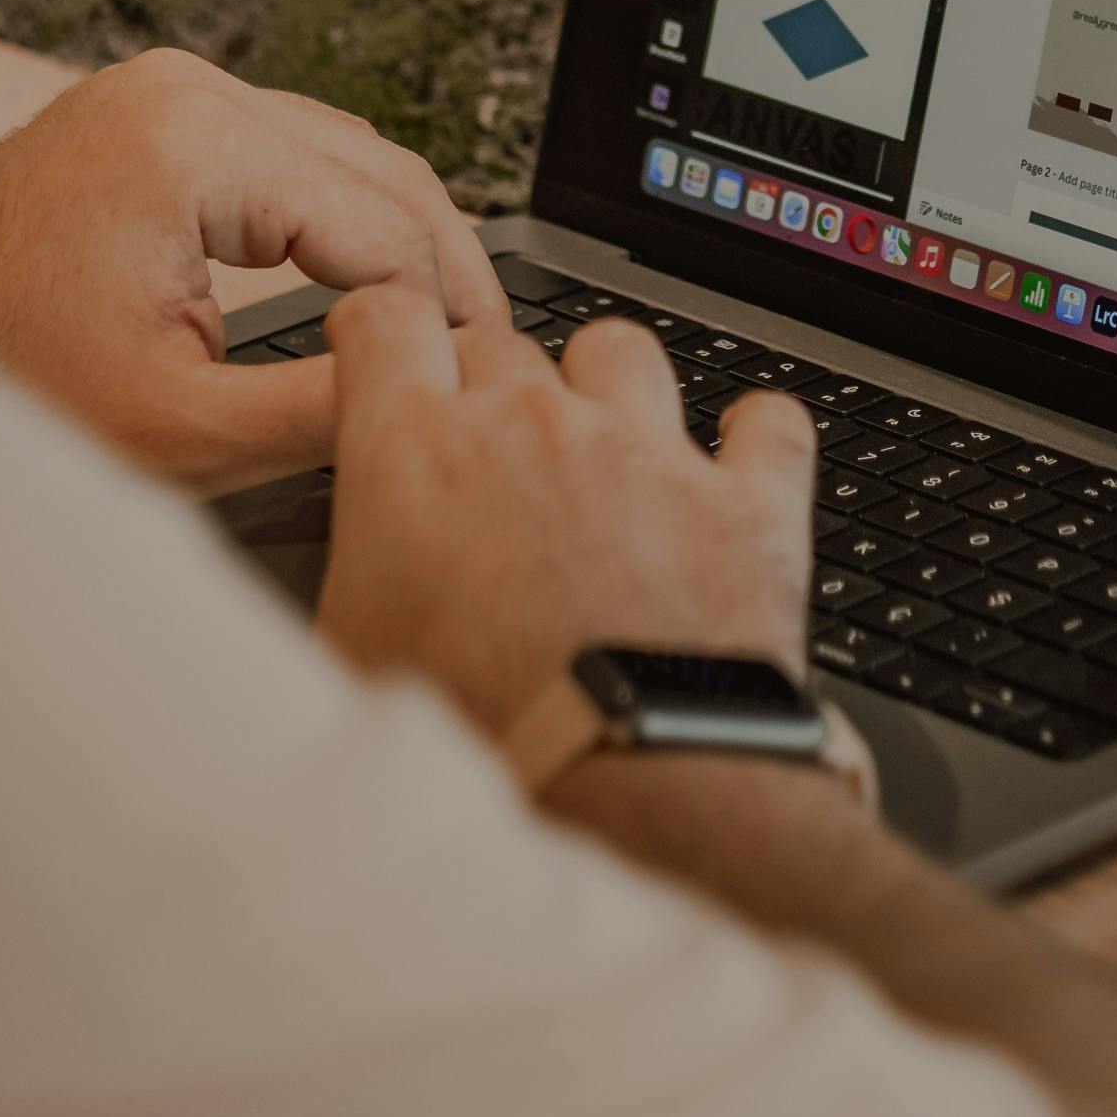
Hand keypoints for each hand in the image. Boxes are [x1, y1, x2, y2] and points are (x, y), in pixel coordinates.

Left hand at [0, 50, 504, 494]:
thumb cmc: (5, 389)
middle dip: (446, 269)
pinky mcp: (156, 111)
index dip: (449, 317)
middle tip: (491, 359)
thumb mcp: (177, 433)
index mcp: (196, 143)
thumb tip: (436, 396)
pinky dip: (339, 215)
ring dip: (400, 239)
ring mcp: (169, 90)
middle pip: (384, 171)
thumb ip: (324, 411)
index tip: (480, 388)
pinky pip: (291, 152)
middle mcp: (188, 89)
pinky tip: (368, 284)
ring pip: (347, 155)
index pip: (386, 228)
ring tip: (439, 332)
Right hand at [318, 278, 814, 742]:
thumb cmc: (478, 744)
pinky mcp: (746, 499)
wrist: (621, 799)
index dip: (388, 335)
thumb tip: (348, 559)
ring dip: (612, 391)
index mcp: (419, 454)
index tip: (396, 362)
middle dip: (493, 390)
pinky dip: (757, 442)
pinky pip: (768, 422)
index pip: (388, 317)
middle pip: (502, 343)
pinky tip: (741, 474)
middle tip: (495, 466)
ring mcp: (646, 451)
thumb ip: (350, 568)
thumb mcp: (351, 659)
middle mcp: (534, 426)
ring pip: (623, 351)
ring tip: (611, 455)